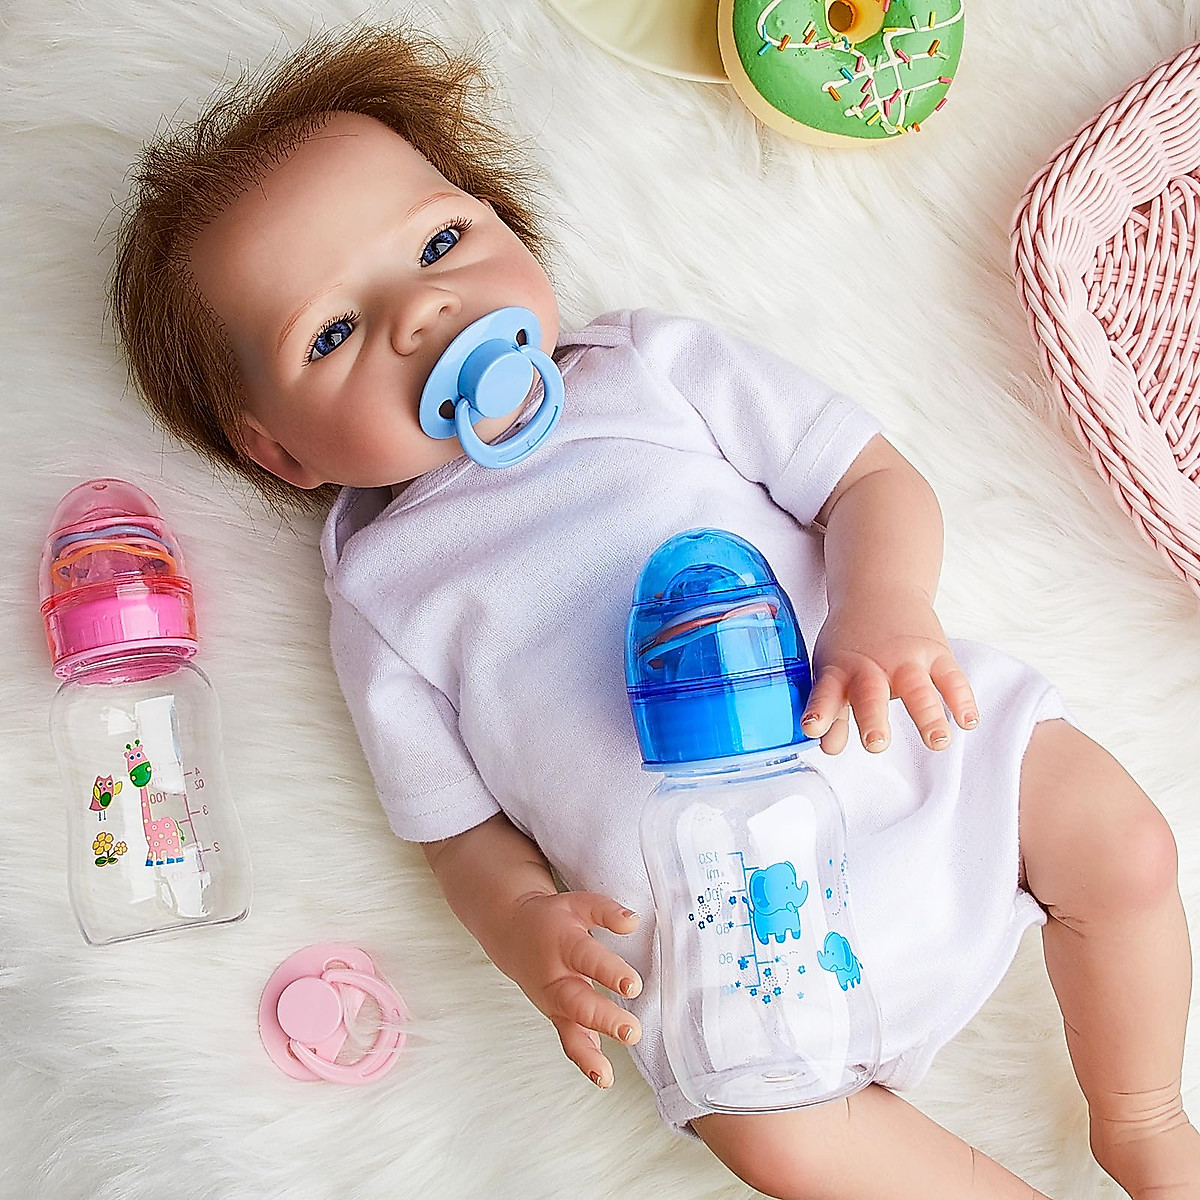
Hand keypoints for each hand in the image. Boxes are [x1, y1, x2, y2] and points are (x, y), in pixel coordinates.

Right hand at [509, 891, 642, 1089]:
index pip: (588, 958)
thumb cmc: (553, 919)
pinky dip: (585, 1060)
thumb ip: (606, 911)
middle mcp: (556, 977)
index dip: (609, 972)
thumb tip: (633, 921)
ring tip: (608, 1074)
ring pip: (569, 1029)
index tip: (633, 985)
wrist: (512, 932)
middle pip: (578, 1002)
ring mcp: (554, 1001)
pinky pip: (569, 1041)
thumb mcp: (578, 904)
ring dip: (589, 1053)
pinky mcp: (556, 1016)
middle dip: (604, 1019)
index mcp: (564, 943)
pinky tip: (604, 1078)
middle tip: (631, 1031)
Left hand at [800, 586, 978, 754]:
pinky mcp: (936, 654)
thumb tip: (830, 748)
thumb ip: (833, 712)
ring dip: (929, 716)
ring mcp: (907, 660)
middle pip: (871, 695)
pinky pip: (952, 679)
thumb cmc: (852, 640)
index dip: (818, 711)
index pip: (825, 693)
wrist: (879, 590)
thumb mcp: (833, 671)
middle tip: (876, 742)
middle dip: (873, 720)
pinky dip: (962, 700)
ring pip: (918, 689)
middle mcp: (873, 666)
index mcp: (840, 671)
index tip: (812, 728)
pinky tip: (967, 721)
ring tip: (937, 741)